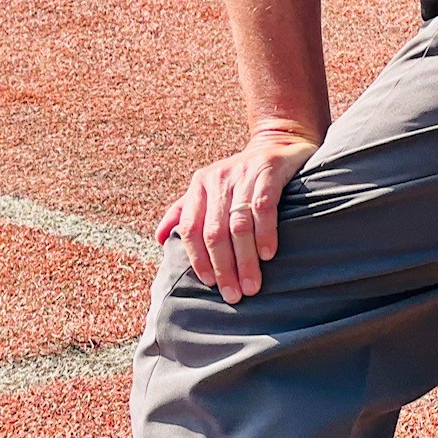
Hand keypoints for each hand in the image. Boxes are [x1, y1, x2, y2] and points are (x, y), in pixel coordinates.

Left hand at [156, 124, 320, 302]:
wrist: (278, 142)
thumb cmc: (240, 176)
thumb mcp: (208, 189)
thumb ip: (184, 212)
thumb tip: (159, 238)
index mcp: (198, 187)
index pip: (191, 228)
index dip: (198, 258)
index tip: (209, 283)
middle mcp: (216, 180)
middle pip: (214, 232)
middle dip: (223, 266)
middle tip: (234, 294)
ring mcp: (242, 175)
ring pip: (238, 224)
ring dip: (244, 259)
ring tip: (251, 285)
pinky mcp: (268, 172)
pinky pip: (263, 207)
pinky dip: (265, 233)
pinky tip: (268, 255)